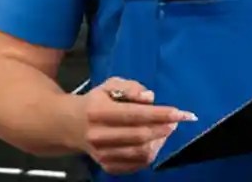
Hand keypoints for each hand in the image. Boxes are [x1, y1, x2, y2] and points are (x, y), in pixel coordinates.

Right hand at [72, 77, 196, 174]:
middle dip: (164, 128)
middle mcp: (98, 135)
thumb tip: (150, 98)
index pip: (135, 114)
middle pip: (140, 136)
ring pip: (141, 152)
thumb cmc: (96, 101)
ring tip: (165, 129)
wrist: (70, 125)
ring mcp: (102, 154)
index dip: (161, 114)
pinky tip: (154, 141)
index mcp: (98, 111)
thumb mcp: (110, 84)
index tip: (181, 113)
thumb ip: (131, 87)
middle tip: (176, 120)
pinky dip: (151, 153)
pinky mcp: (107, 166)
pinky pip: (137, 164)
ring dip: (159, 141)